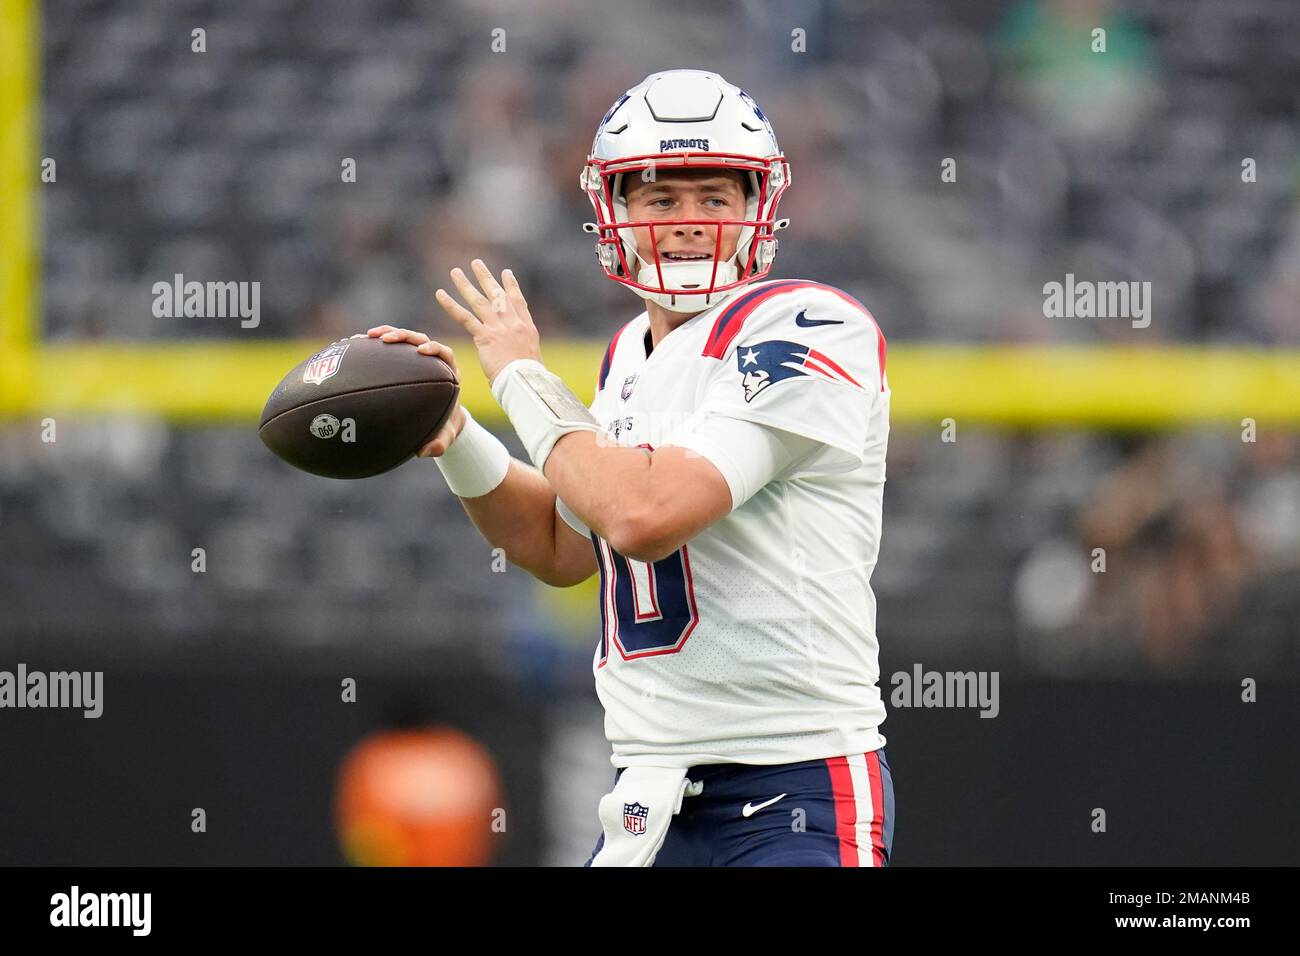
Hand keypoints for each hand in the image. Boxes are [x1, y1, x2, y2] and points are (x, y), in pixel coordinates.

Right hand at [366, 326, 466, 456]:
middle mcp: (433, 361)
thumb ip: (439, 444)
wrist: (441, 420)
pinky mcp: (403, 360)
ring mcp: (417, 358)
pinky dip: (373, 346)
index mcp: (449, 373)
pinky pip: (388, 349)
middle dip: (404, 335)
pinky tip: (354, 346)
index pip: (445, 353)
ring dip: (386, 334)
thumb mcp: (445, 437)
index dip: (435, 348)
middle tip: (387, 339)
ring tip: (367, 336)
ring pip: (403, 340)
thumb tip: (424, 452)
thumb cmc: (445, 426)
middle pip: (420, 339)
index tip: (423, 350)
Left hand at [433, 259, 542, 387]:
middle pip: (497, 294)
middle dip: (485, 277)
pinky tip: (440, 294)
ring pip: (479, 301)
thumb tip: (520, 359)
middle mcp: (513, 323)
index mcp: (527, 328)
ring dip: (465, 284)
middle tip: (476, 263)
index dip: (512, 286)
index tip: (506, 273)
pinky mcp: (485, 336)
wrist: (525, 380)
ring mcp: (499, 327)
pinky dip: (451, 305)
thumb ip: (523, 352)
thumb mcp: (531, 360)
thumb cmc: (529, 378)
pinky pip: (464, 317)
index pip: (518, 301)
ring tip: (455, 272)